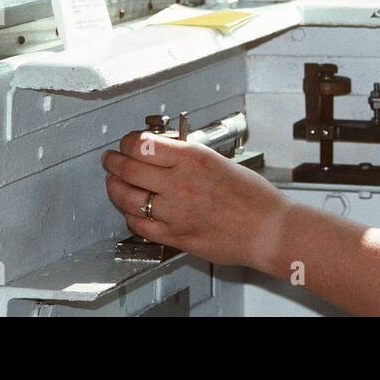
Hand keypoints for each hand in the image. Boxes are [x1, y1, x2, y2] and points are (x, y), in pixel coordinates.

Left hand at [102, 131, 289, 270]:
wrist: (269, 229)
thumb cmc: (254, 197)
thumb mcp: (220, 161)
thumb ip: (188, 158)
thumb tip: (161, 153)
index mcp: (193, 159)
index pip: (142, 144)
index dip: (126, 142)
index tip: (126, 142)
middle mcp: (180, 183)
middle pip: (128, 169)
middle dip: (113, 162)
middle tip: (110, 160)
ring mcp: (175, 212)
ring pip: (127, 198)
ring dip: (115, 188)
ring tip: (114, 183)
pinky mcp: (175, 237)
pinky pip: (140, 226)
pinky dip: (130, 216)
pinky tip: (131, 211)